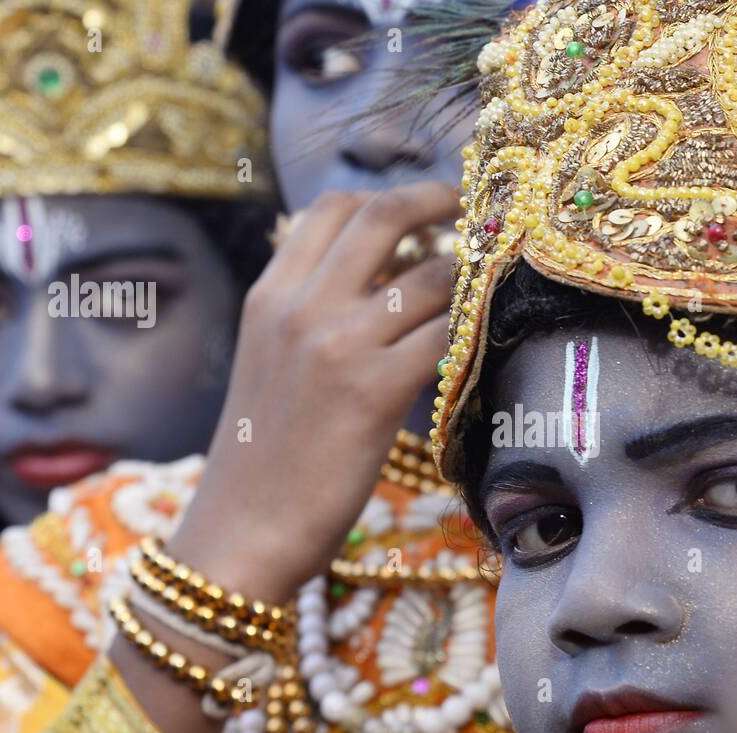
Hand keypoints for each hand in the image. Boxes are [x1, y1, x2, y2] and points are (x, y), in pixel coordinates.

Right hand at [168, 182, 460, 600]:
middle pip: (383, 217)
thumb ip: (311, 314)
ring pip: (430, 277)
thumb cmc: (262, 458)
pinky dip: (475, 327)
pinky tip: (488, 337)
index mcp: (269, 296)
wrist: (242, 531)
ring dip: (471, 274)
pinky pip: (446, 336)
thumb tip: (384, 281)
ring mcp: (337, 345)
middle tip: (479, 210)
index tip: (431, 205)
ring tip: (493, 284)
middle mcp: (299, 307)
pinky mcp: (375, 391)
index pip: (332, 209)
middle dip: (441, 201)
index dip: (390, 196)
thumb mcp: (268, 364)